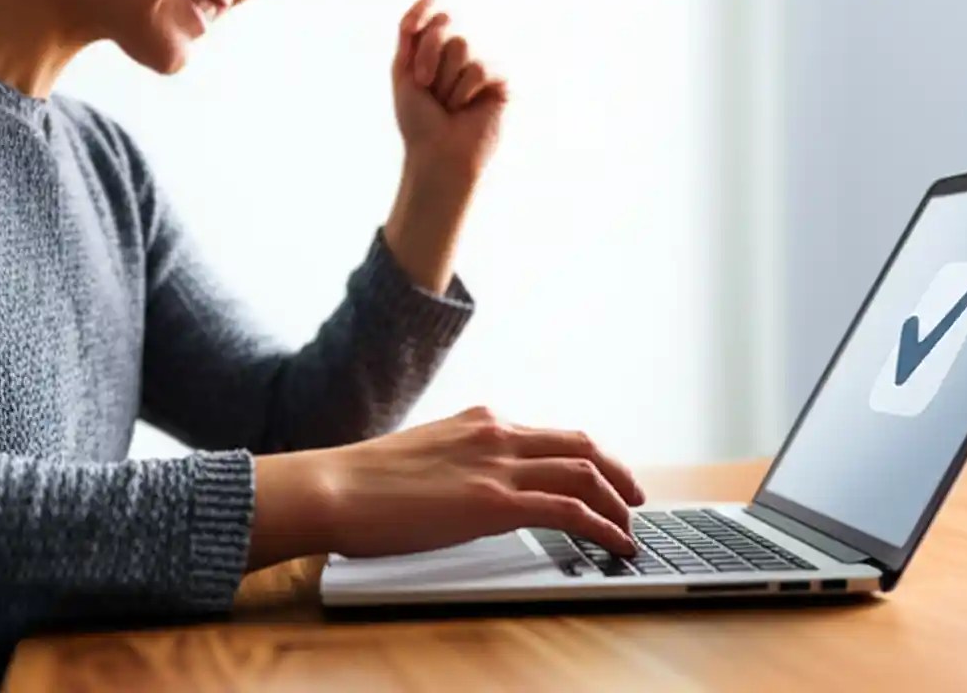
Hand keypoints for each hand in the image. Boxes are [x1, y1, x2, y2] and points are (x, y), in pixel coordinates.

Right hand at [246, 407, 644, 568]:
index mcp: (481, 422)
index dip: (588, 457)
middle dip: (618, 473)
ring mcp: (497, 466)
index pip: (552, 434)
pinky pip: (569, 510)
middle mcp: (497, 434)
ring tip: (631, 528)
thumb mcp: (423, 456)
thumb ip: (458, 464)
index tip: (603, 478)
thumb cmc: (362, 482)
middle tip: (634, 499)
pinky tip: (617, 543)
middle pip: (582, 445)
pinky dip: (603, 526)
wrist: (331, 487)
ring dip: (618, 502)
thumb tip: (472, 489)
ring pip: (585, 473)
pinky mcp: (494, 503)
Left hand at [392, 0, 507, 178]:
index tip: (410, 27)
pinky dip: (464, 91)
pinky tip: (466, 109)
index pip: (435, 12)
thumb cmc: (418, 122)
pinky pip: (481, 67)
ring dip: (445, 80)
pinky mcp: (500, 82)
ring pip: (463, 44)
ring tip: (448, 105)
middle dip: (427, 55)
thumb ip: (411, 35)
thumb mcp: (404, 73)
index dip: (423, 12)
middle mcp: (461, 53)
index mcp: (437, 49)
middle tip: (425, 86)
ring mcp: (483, 65)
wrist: (437, 156)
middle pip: (446, 22)